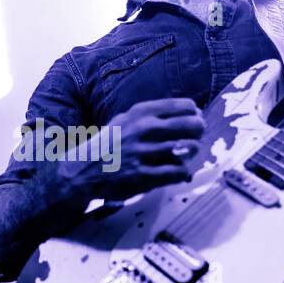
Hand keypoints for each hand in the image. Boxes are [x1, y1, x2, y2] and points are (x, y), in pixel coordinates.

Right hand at [59, 98, 204, 202]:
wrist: (83, 169)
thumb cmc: (110, 143)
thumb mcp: (126, 119)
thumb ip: (154, 115)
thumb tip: (191, 114)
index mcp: (141, 112)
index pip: (185, 107)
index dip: (195, 115)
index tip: (194, 121)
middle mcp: (143, 129)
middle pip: (191, 125)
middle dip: (199, 132)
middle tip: (196, 138)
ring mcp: (142, 153)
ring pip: (187, 149)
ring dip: (192, 152)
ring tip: (187, 155)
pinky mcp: (143, 176)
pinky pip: (177, 172)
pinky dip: (183, 172)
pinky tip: (179, 172)